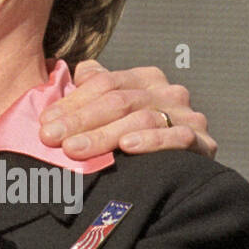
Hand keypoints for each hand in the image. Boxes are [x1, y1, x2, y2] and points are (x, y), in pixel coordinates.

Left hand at [38, 60, 216, 159]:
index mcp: (145, 79)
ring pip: (141, 119)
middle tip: (51, 138)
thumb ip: (93, 89)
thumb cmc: (135, 138)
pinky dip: (152, 141)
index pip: (104, 83)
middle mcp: (169, 92)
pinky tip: (127, 147)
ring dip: (104, 135)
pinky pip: (178, 138)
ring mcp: (189, 115)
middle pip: (118, 101)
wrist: (181, 176)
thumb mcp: (112, 109)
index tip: (44, 122)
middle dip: (80, 120)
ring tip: (74, 149)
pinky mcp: (204, 142)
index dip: (72, 102)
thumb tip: (68, 72)